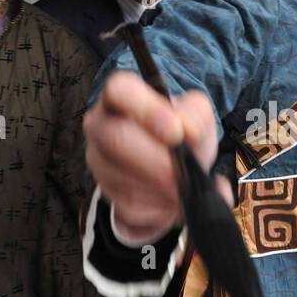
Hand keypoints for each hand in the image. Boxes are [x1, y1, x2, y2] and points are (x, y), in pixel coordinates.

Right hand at [83, 70, 219, 240]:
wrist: (176, 172)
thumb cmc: (182, 136)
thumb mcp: (197, 119)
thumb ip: (197, 117)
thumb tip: (188, 130)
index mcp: (122, 96)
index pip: (118, 89)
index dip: (146, 109)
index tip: (175, 131)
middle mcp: (100, 125)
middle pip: (116, 138)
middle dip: (157, 159)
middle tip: (185, 170)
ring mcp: (99, 162)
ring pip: (123, 177)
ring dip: (161, 187)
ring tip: (184, 186)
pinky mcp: (107, 194)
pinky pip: (131, 205)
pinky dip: (159, 207)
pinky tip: (172, 199)